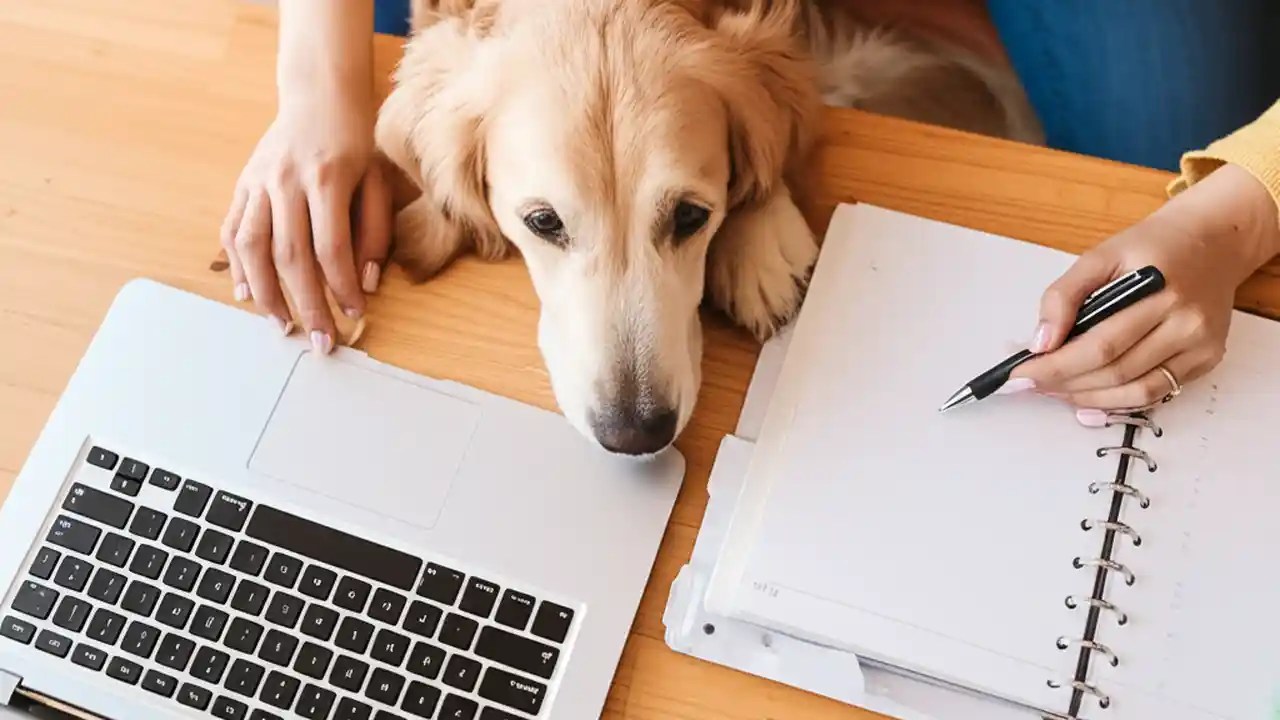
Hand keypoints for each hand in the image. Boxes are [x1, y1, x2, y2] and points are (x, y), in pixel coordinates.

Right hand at [220, 88, 390, 352]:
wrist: (320, 96)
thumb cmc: (357, 143)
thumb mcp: (379, 181)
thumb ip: (374, 233)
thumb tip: (366, 284)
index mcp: (327, 179)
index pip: (331, 248)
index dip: (340, 287)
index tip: (353, 315)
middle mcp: (287, 182)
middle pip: (290, 255)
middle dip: (306, 304)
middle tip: (319, 341)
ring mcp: (259, 182)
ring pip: (252, 247)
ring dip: (266, 293)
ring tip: (282, 324)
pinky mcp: (243, 184)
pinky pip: (233, 230)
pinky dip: (237, 266)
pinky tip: (247, 294)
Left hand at [1012, 164, 1279, 416]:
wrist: (1212, 241)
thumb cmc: (1151, 247)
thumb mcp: (1100, 256)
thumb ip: (1064, 296)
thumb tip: (1040, 342)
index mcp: (1159, 289)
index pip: (1099, 343)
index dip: (1055, 366)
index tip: (1018, 376)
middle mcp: (1186, 321)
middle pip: (1115, 370)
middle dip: (1064, 383)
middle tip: (1030, 385)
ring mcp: (1200, 345)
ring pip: (1135, 390)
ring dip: (1087, 398)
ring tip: (1055, 391)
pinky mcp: (1207, 359)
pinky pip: (1157, 393)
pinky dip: (1118, 402)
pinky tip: (1089, 400)